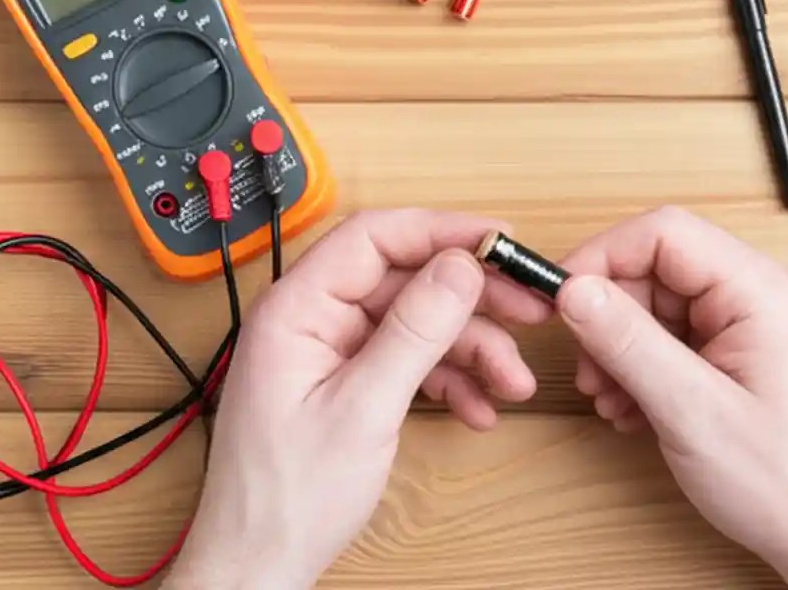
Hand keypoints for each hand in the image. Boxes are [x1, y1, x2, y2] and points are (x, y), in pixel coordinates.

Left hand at [163, 210, 547, 588]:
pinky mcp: (345, 382)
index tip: (500, 241)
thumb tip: (459, 266)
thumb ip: (413, 333)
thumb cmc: (285, 498)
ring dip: (470, 349)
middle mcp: (311, 320)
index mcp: (295, 309)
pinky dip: (448, 380)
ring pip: (414, 324)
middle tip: (529, 308)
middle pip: (405, 279)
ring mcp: (329, 352)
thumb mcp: (363, 409)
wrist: (259, 565)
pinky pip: (407, 361)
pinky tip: (479, 408)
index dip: (442, 231)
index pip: (374, 238)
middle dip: (471, 298)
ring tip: (512, 381)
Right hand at [549, 207, 787, 589]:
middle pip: (662, 268)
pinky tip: (636, 407)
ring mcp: (761, 323)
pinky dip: (648, 365)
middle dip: (612, 314)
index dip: (604, 256)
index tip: (563, 295)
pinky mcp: (751, 350)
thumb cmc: (785, 483)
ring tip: (610, 397)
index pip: (666, 233)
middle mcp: (768, 295)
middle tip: (588, 367)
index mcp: (766, 293)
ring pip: (666, 305)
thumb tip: (576, 290)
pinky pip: (683, 335)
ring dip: (625, 346)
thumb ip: (628, 342)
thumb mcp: (690, 410)